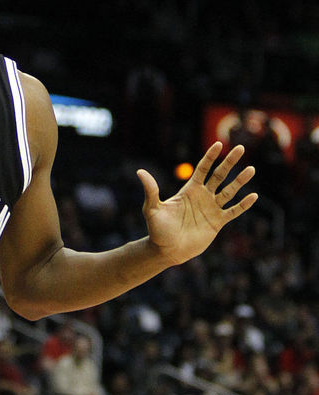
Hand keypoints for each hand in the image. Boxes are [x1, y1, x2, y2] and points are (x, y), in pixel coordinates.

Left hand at [137, 142, 257, 265]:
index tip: (219, 144)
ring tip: (251, 169)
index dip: (210, 157)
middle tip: (241, 148)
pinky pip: (233, 211)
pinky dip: (243, 205)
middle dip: (230, 162)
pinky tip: (253, 196)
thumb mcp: (152, 208)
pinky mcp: (217, 222)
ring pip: (229, 191)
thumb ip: (150, 190)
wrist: (167, 250)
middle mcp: (202, 196)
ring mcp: (211, 208)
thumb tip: (139, 171)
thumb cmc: (157, 229)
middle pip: (219, 175)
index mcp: (188, 190)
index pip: (202, 169)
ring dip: (240, 181)